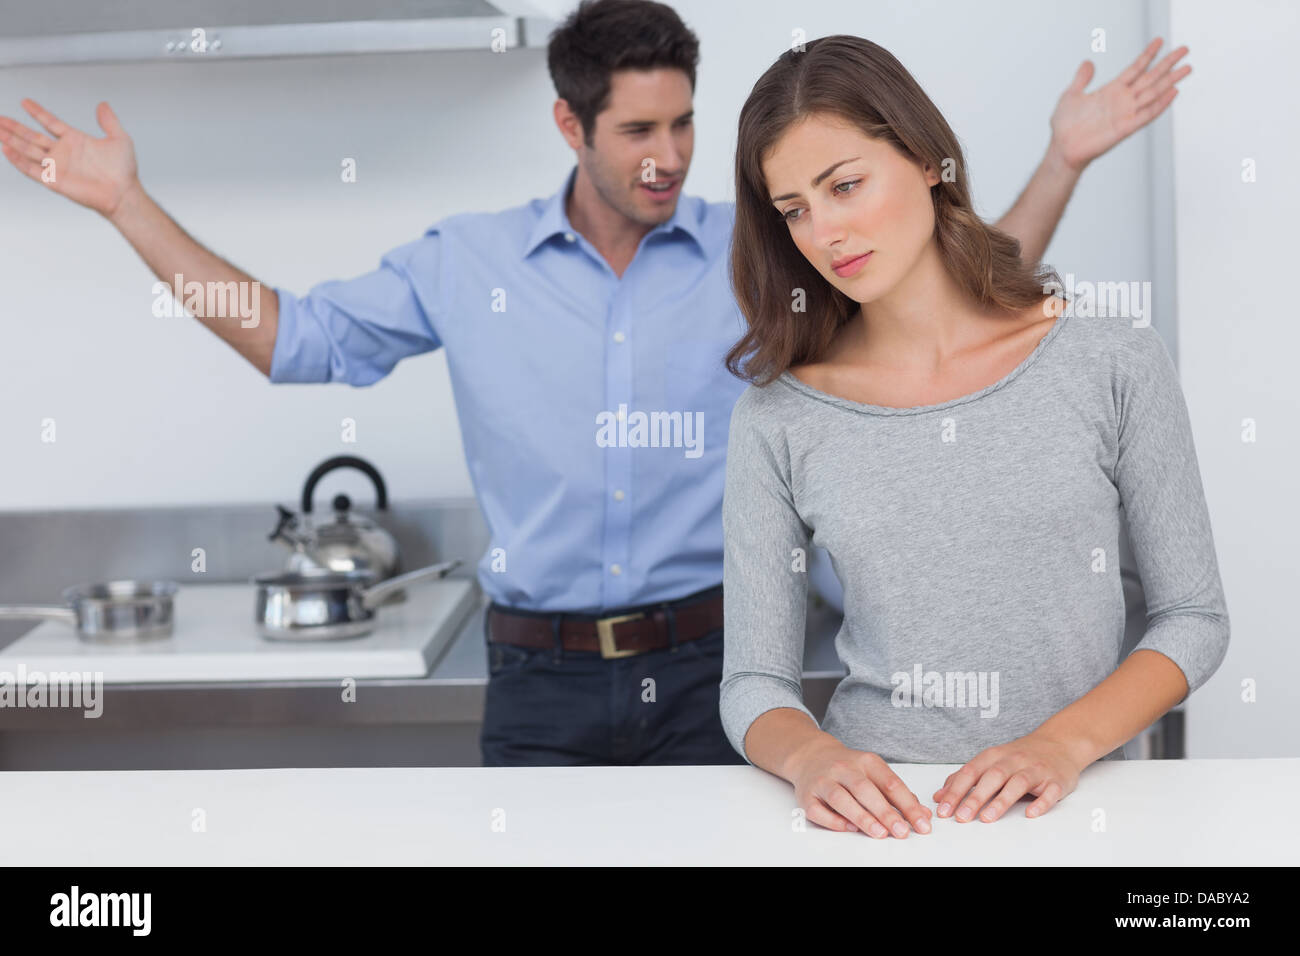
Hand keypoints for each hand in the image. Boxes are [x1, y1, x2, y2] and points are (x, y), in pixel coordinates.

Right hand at [0, 99, 139, 218]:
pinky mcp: (54, 180)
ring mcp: (57, 166)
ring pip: (27, 150)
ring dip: (11, 140)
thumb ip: (109, 121)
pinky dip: (17, 160)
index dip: (38, 112)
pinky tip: (6, 149)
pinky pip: (31, 169)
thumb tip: (103, 104)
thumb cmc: (124, 171)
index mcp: (75, 140)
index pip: (50, 122)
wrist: (123, 193)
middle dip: (14, 127)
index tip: (25, 101)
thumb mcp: (119, 139)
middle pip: (32, 136)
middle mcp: (63, 152)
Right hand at [787, 736, 931, 837]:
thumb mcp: (875, 772)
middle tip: (902, 831)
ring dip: (861, 817)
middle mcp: (843, 768)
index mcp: (866, 761)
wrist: (811, 755)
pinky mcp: (806, 795)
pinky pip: (818, 810)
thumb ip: (898, 794)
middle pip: (865, 790)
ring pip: (841, 798)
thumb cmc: (848, 768)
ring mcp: (823, 780)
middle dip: (885, 812)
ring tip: (879, 833)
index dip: (908, 805)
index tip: (921, 823)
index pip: (890, 783)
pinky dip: (833, 821)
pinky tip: (849, 828)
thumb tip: (922, 815)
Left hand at [932, 731, 1086, 822]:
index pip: (971, 772)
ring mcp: (1036, 770)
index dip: (955, 791)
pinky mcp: (1056, 781)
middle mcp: (1014, 760)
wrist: (1059, 743)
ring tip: (987, 818)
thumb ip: (965, 778)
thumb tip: (939, 796)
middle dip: (975, 797)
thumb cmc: (1019, 757)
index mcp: (994, 756)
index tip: (943, 809)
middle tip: (961, 817)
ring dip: (1002, 801)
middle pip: (992, 777)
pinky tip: (1030, 813)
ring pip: (1018, 783)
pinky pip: (1049, 792)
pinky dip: (1041, 802)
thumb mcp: (990, 761)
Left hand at [1048, 38, 1190, 172]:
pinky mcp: (1124, 129)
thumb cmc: (1065, 126)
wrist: (1061, 148)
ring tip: (1187, 67)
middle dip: (1167, 64)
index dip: (1147, 55)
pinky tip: (1173, 92)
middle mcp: (1122, 101)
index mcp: (1111, 91)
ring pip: (1153, 93)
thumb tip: (1088, 62)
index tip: (1159, 41)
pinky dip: (1160, 104)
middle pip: (1150, 78)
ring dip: (1170, 80)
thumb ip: (1081, 79)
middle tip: (1185, 49)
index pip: (1134, 69)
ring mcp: (1125, 114)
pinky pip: (1146, 115)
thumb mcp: (1071, 95)